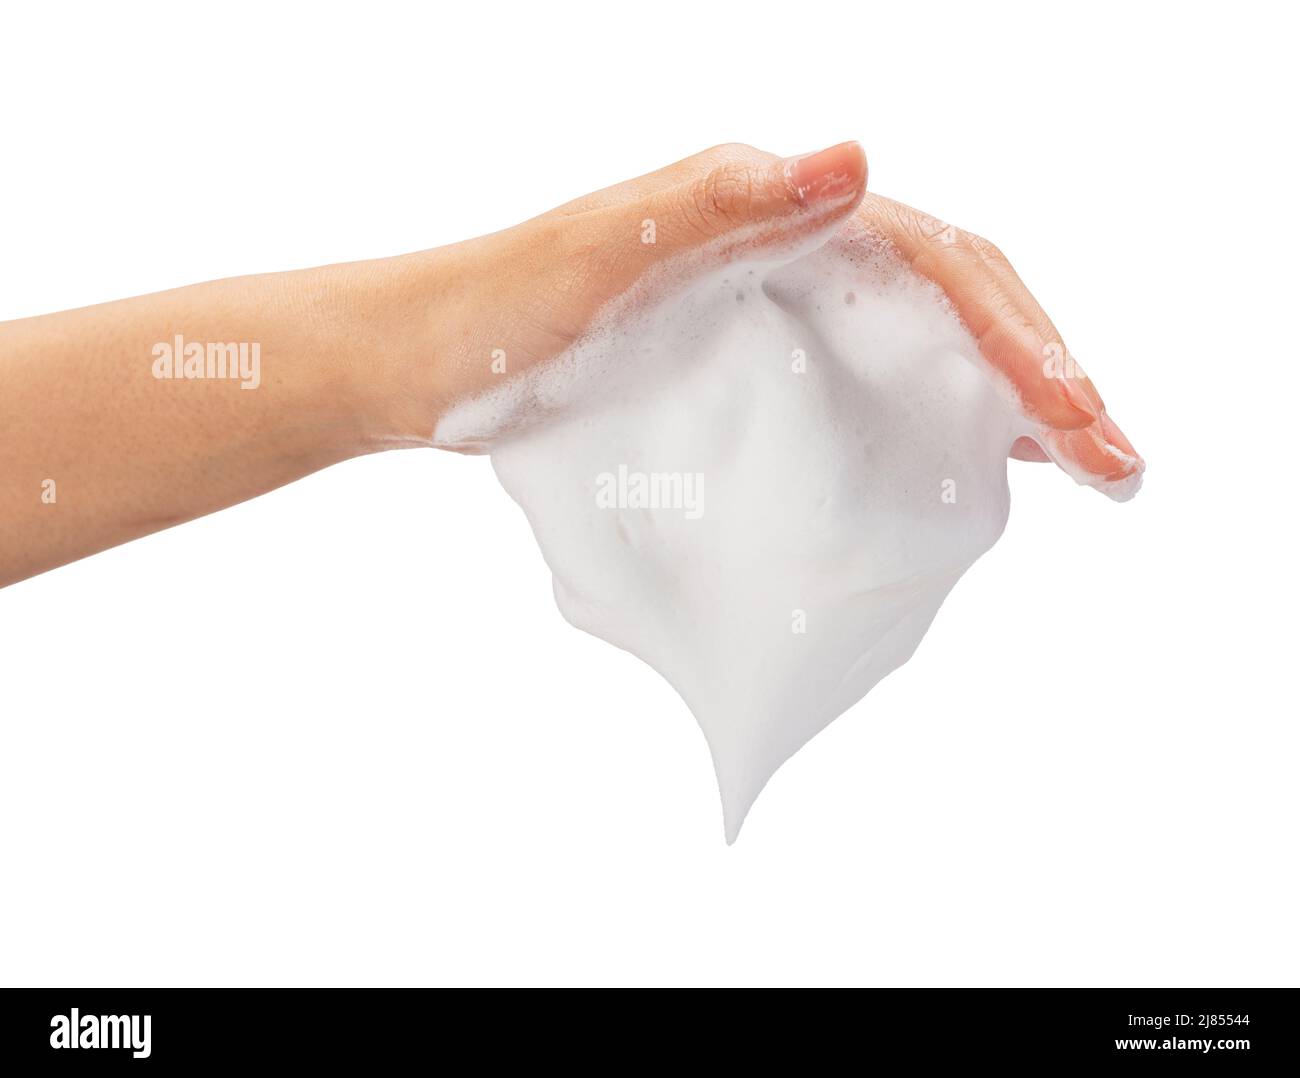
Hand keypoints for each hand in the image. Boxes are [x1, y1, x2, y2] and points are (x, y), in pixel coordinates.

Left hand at [399, 142, 1139, 492]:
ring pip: (924, 340)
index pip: (940, 263)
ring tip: (1081, 470)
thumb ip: (725, 205)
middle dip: (1045, 376)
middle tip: (1118, 467)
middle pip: (955, 300)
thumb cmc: (501, 309)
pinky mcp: (754, 358)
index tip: (1082, 426)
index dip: (1023, 341)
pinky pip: (870, 379)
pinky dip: (934, 417)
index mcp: (777, 206)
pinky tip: (970, 465)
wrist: (425, 359)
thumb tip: (857, 160)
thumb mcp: (606, 250)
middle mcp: (792, 244)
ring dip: (1006, 399)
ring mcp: (777, 303)